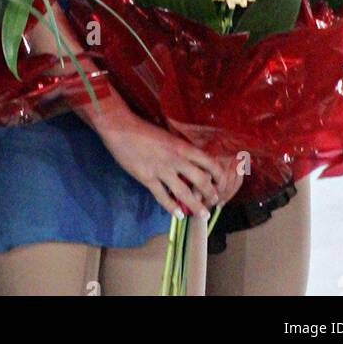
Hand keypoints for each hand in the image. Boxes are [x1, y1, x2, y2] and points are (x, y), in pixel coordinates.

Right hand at [97, 109, 236, 217]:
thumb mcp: (168, 137)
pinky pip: (163, 197)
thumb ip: (179, 151)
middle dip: (210, 194)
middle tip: (214, 203)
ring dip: (196, 206)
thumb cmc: (144, 130)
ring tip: (202, 215)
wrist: (121, 128)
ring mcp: (161, 170)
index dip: (219, 176)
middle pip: (201, 180)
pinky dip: (172, 208)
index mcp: (182, 147)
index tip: (221, 184)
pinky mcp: (147, 178)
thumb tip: (192, 164)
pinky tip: (178, 215)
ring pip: (184, 193)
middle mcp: (176, 159)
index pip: (209, 162)